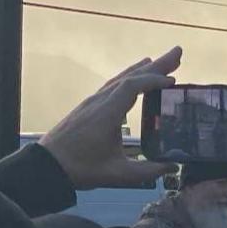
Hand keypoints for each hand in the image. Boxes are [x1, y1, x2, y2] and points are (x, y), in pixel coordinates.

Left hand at [42, 48, 181, 188]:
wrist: (48, 165)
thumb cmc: (81, 168)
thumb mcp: (118, 174)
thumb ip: (148, 171)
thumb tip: (173, 166)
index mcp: (107, 113)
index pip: (133, 86)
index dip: (154, 80)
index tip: (174, 80)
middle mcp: (100, 101)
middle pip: (130, 76)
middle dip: (156, 65)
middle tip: (177, 53)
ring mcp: (93, 102)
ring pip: (120, 78)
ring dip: (142, 69)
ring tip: (161, 62)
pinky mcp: (89, 106)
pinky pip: (112, 85)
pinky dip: (128, 78)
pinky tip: (134, 78)